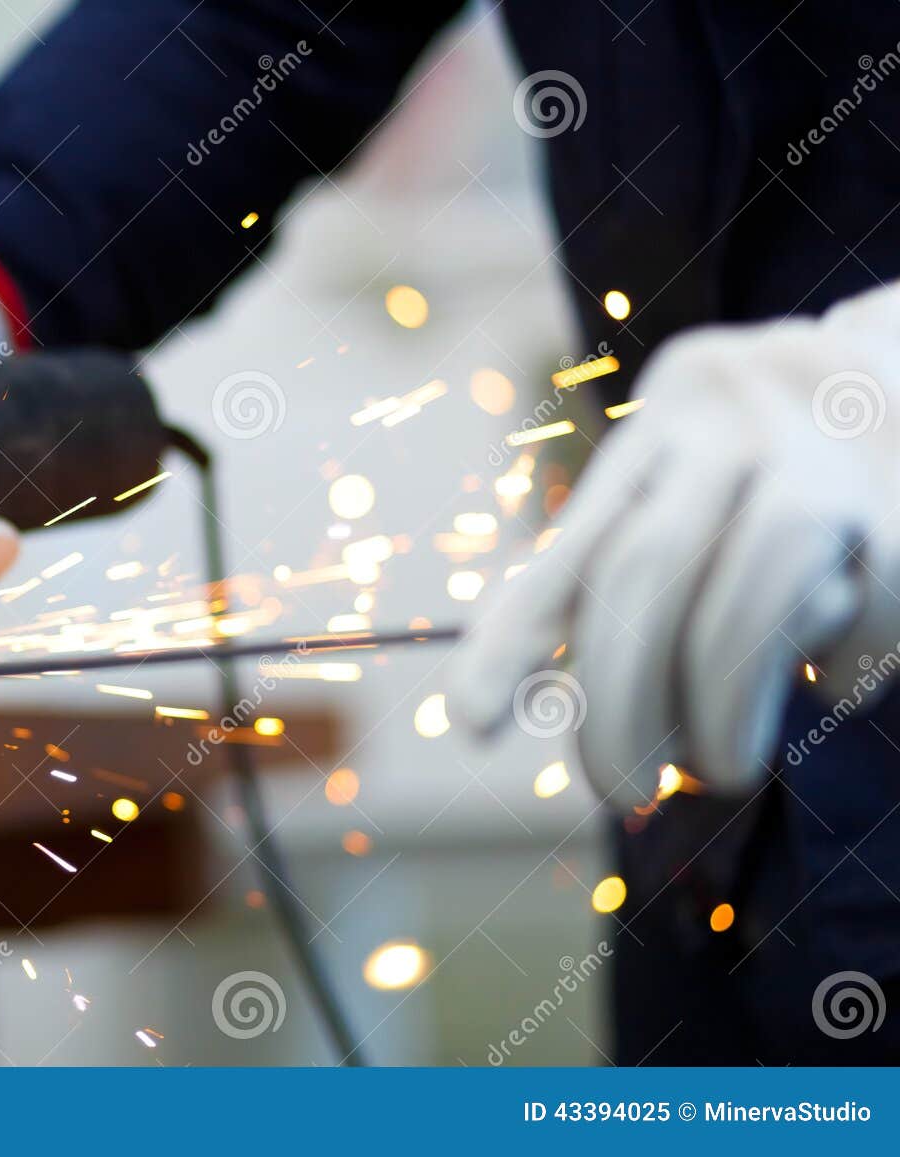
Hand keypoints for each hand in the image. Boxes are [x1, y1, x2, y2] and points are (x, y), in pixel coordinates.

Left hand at [448, 283, 899, 810]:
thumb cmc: (770, 469)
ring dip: (719, 709)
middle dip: (620, 703)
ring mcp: (826, 456)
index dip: (509, 640)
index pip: (570, 548)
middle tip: (617, 791)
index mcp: (661, 423)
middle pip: (646, 573)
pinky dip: (833, 680)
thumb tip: (539, 702)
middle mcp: (732, 423)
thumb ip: (616, 575)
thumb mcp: (685, 487)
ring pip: (746, 605)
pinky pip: (852, 628)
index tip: (471, 726)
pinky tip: (827, 683)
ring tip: (720, 770)